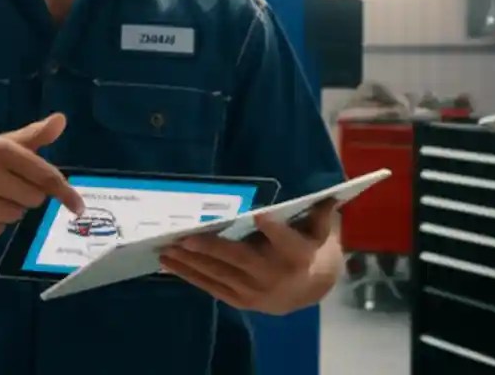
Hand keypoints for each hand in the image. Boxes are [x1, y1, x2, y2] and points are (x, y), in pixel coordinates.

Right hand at [0, 113, 85, 237]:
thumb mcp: (1, 145)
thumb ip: (33, 136)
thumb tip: (62, 120)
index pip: (44, 175)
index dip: (65, 192)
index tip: (77, 206)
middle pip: (33, 199)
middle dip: (26, 198)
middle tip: (5, 188)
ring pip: (15, 216)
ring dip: (9, 212)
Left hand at [159, 200, 338, 314]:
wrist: (313, 290)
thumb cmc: (312, 249)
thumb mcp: (322, 231)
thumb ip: (320, 214)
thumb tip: (329, 193)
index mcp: (298, 255)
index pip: (286, 241)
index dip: (274, 229)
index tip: (259, 215)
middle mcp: (275, 276)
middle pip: (241, 261)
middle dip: (211, 250)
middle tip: (185, 238)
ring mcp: (256, 292)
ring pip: (220, 275)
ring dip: (191, 264)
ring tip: (166, 250)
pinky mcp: (241, 300)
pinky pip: (213, 287)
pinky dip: (191, 276)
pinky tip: (169, 265)